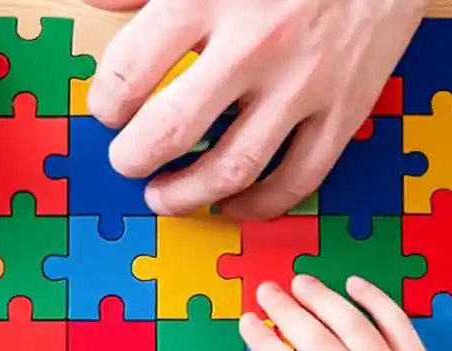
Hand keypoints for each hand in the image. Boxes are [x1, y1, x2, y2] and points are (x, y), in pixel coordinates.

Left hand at [85, 0, 424, 217]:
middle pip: (171, 131)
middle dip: (134, 159)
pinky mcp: (346, 108)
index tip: (108, 110)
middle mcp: (254, 45)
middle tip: (126, 161)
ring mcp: (304, 82)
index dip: (106, 103)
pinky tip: (233, 202)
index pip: (129, 72)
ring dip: (186, 194)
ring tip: (163, 196)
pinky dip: (261, 204)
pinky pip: (299, 177)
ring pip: (232, 167)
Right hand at [236, 275, 451, 350]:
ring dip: (323, 299)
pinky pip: (397, 324)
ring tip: (300, 282)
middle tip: (266, 290)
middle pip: (316, 341)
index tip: (248, 321)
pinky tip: (354, 284)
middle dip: (286, 311)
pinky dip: (376, 300)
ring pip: (353, 326)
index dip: (264, 342)